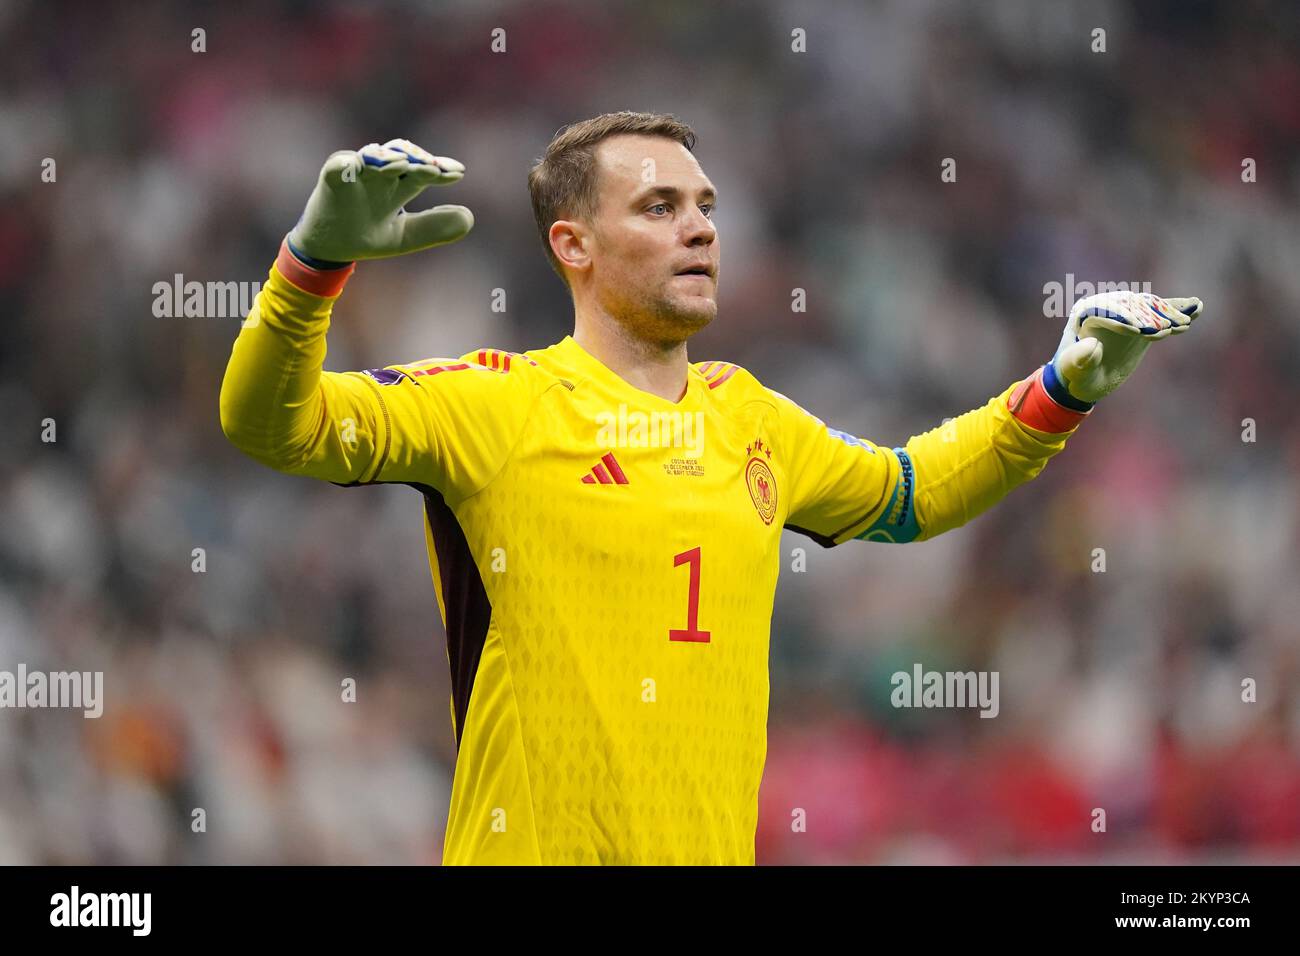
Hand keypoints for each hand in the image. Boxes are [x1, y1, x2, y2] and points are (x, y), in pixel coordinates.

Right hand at [287, 139, 473, 264]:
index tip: (459, 173)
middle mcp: (380, 174)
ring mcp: (356, 173)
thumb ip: (433, 227)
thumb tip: (469, 217)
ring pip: (374, 157)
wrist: (329, 249)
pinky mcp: (332, 176)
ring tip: (403, 163)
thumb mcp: (405, 236)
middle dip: (419, 161)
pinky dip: (349, 163)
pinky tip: (359, 162)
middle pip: (403, 158)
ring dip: (389, 158)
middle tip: (434, 168)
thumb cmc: (366, 235)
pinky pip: (339, 165)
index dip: (440, 171)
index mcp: (399, 185)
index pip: (423, 172)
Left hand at [1050, 291, 1202, 404]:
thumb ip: (1078, 360)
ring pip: (1151, 308)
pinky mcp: (1145, 320)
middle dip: (1149, 316)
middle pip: (1133, 305)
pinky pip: (1163, 313)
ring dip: (1169, 314)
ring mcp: (1128, 311)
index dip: (1122, 319)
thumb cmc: (1074, 374)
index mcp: (1086, 312)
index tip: (1138, 332)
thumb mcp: (1072, 370)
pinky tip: (1197, 307)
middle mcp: (1107, 305)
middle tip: (1166, 330)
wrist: (1087, 378)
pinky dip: (1179, 310)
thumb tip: (1092, 346)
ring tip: (1184, 323)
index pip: (1106, 309)